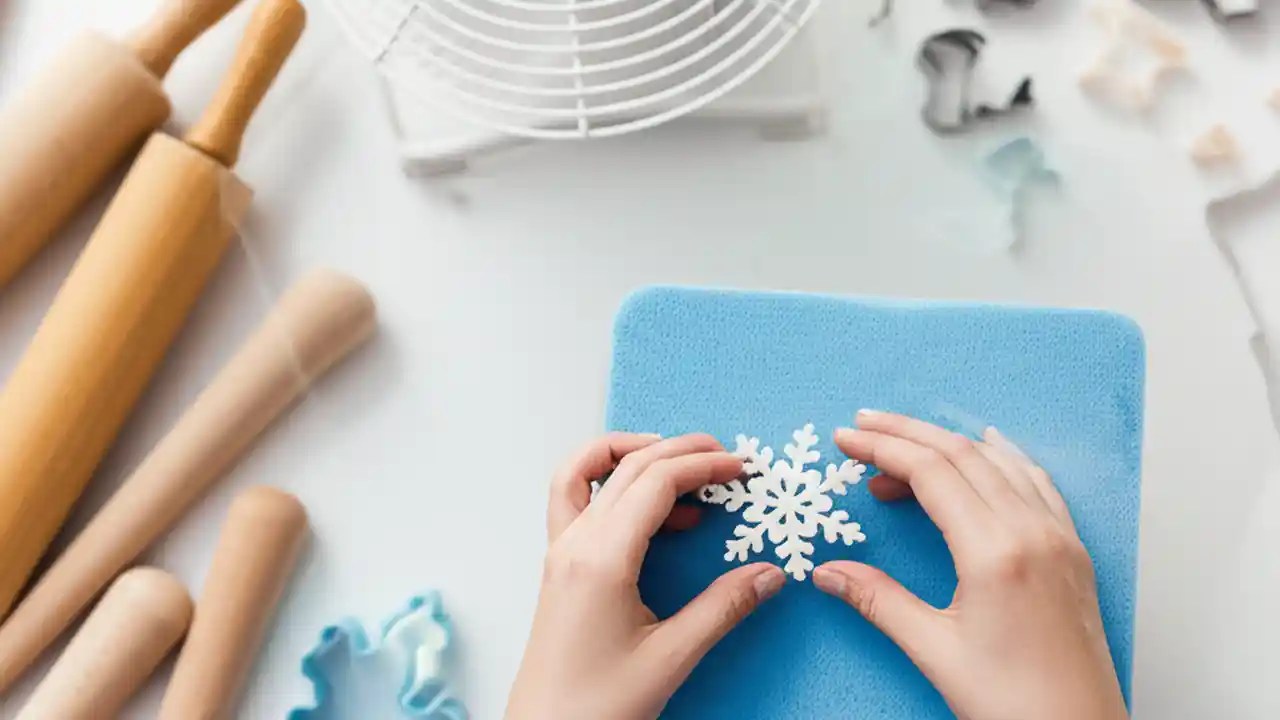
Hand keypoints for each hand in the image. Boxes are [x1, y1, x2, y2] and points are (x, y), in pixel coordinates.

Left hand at [506, 433, 786, 719]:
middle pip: (626, 467)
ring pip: (586, 472)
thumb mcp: (671, 658)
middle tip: (724, 455)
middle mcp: (573, 544)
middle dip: (678, 450)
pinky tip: (651, 511)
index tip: (740, 466)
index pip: (654, 482)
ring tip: (682, 467)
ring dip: (632, 454)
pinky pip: (574, 500)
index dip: (701, 465)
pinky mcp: (559, 566)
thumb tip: (769, 574)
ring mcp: (560, 552)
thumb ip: (722, 608)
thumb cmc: (596, 705)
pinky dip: (610, 483)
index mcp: (600, 559)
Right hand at [813, 411, 1126, 719]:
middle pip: (962, 454)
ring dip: (948, 444)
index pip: (931, 473)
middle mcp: (1032, 532)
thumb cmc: (1016, 705)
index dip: (882, 449)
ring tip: (904, 445)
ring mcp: (1059, 538)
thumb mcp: (934, 650)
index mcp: (995, 552)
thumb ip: (877, 601)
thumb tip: (827, 573)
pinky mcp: (1073, 552)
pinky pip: (1036, 482)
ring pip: (998, 462)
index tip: (845, 440)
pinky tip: (989, 449)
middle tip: (862, 425)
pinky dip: (1002, 457)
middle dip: (907, 433)